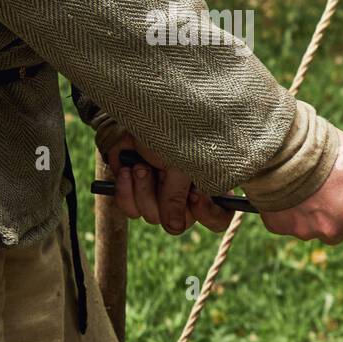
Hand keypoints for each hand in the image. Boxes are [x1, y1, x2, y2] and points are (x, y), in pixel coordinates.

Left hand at [106, 135, 231, 234]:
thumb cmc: (168, 131)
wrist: (134, 113)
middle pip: (179, 223)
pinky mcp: (135, 192)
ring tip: (141, 166)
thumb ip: (177, 197)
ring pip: (151, 216)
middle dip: (163, 198)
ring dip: (142, 190)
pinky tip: (127, 170)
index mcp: (207, 186)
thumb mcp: (179, 163)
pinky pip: (129, 209)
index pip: (217, 218)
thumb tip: (175, 228)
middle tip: (158, 171)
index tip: (195, 194)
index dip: (208, 214)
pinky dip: (125, 191)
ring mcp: (160, 194)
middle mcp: (185, 195)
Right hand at [258, 130, 342, 250]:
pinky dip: (290, 212)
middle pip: (340, 234)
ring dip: (315, 215)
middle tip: (331, 192)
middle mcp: (331, 229)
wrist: (284, 143)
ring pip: (314, 230)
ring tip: (308, 187)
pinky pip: (290, 224)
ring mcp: (303, 230)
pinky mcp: (278, 226)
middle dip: (338, 218)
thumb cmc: (330, 147)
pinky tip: (289, 190)